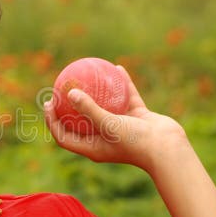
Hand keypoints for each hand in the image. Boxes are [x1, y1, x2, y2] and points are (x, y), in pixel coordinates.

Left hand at [43, 65, 185, 171]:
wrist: (167, 148)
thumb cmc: (134, 141)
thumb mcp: (107, 125)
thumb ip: (89, 109)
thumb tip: (69, 93)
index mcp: (92, 147)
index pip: (64, 136)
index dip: (52, 121)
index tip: (47, 103)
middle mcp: (104, 138)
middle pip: (80, 121)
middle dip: (69, 106)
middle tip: (62, 87)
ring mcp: (121, 128)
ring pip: (105, 107)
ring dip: (97, 93)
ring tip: (87, 75)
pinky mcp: (137, 118)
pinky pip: (126, 98)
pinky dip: (122, 85)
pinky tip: (118, 68)